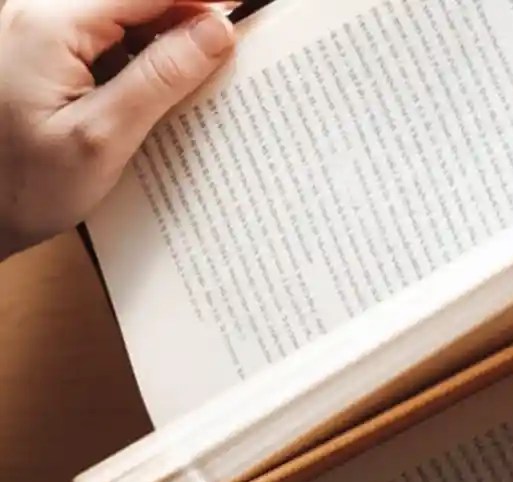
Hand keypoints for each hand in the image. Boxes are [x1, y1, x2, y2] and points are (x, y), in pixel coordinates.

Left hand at [0, 0, 235, 259]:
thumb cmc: (18, 188)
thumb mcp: (101, 139)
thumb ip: (161, 78)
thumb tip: (216, 31)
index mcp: (48, 24)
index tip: (246, 13)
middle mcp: (33, 12)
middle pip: (134, 0)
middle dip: (187, 20)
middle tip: (231, 53)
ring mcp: (31, 29)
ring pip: (120, 17)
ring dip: (163, 41)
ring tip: (201, 77)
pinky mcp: (35, 50)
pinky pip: (100, 37)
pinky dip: (136, 56)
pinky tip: (158, 90)